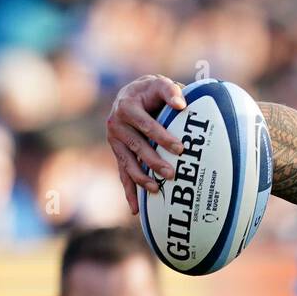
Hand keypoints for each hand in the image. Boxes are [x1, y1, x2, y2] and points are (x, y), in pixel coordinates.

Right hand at [105, 73, 185, 213]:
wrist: (133, 95)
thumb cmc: (152, 92)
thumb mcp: (160, 85)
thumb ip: (171, 91)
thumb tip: (181, 105)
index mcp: (127, 107)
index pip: (146, 125)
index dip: (162, 137)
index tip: (180, 149)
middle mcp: (116, 124)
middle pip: (137, 146)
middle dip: (154, 161)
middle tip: (172, 174)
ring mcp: (115, 141)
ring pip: (128, 163)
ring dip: (142, 178)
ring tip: (156, 190)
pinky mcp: (118, 154)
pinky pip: (123, 174)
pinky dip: (129, 192)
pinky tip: (136, 210)